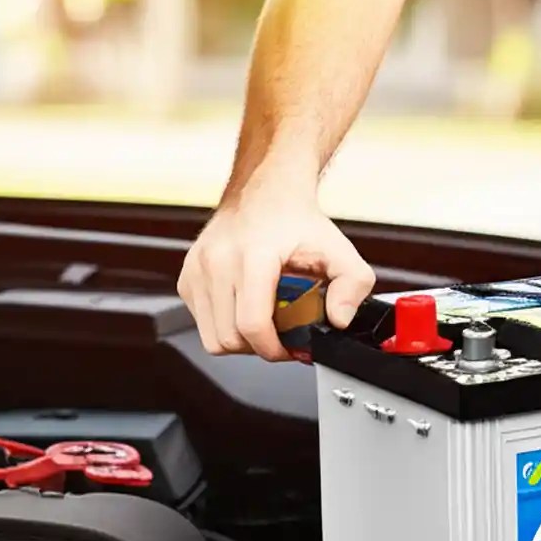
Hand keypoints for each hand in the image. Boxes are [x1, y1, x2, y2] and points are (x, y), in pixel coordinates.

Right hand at [177, 188, 375, 360]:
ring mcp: (197, 268)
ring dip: (240, 340)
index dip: (274, 349)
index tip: (292, 347)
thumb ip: (354, 285)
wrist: (265, 191)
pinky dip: (224, 326)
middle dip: (259, 347)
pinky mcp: (187, 276)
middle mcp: (218, 260)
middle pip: (231, 338)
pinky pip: (201, 322)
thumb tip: (340, 319)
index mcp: (254, 255)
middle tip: (281, 335)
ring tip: (264, 323)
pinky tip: (245, 308)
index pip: (252, 324)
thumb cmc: (298, 222)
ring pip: (212, 337)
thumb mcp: (339, 250)